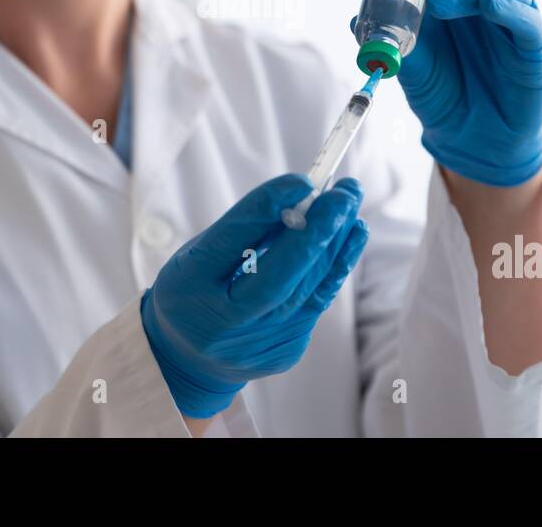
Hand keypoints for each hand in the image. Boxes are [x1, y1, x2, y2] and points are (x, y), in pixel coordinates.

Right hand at [140, 175, 368, 418]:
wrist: (189, 360)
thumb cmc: (195, 290)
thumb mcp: (200, 254)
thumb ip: (245, 229)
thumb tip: (300, 195)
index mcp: (189, 285)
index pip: (233, 240)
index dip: (269, 208)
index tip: (302, 181)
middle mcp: (223, 321)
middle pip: (279, 275)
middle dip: (317, 230)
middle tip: (343, 193)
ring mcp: (257, 343)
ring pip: (308, 288)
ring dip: (335, 241)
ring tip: (350, 201)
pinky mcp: (287, 350)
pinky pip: (316, 300)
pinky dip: (336, 265)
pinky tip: (352, 234)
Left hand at [394, 0, 541, 186]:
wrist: (468, 139)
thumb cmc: (442, 90)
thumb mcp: (407, 64)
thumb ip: (388, 40)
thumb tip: (354, 20)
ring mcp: (515, 18)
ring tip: (438, 5)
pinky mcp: (533, 50)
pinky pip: (529, 21)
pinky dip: (509, 7)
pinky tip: (488, 4)